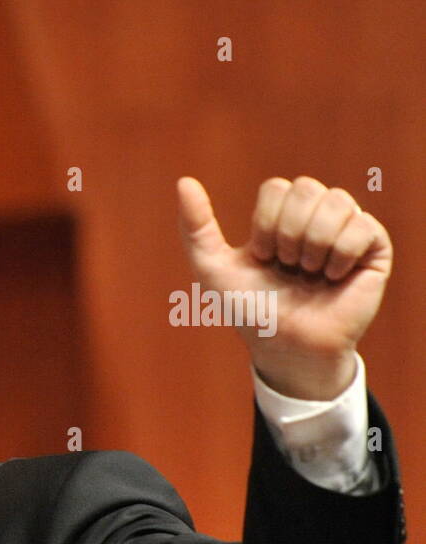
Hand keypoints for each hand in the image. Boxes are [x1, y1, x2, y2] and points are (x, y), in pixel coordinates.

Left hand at [176, 175, 391, 399]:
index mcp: (282, 217)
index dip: (265, 223)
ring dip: (313, 244)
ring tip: (309, 273)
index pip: (277, 187)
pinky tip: (333, 278)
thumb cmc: (251, 311)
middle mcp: (316, 217)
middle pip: (306, 187)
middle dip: (287, 232)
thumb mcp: (213, 268)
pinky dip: (339, 256)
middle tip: (287, 266)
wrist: (285, 346)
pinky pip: (363, 226)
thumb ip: (196, 226)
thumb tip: (184, 181)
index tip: (262, 257)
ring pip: (337, 201)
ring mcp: (347, 230)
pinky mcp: (375, 248)